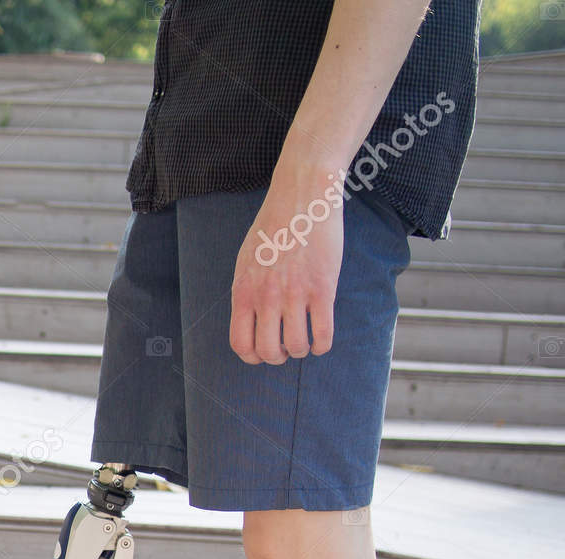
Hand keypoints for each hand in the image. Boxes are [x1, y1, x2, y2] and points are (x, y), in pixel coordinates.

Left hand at [229, 166, 345, 364]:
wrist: (302, 196)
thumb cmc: (274, 227)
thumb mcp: (246, 261)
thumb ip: (247, 291)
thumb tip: (250, 322)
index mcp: (244, 291)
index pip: (241, 344)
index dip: (253, 356)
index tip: (263, 351)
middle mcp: (266, 296)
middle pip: (269, 352)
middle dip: (278, 357)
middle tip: (287, 347)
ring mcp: (295, 294)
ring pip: (297, 346)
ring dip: (302, 350)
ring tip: (305, 341)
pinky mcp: (323, 288)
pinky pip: (322, 333)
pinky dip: (322, 346)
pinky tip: (322, 341)